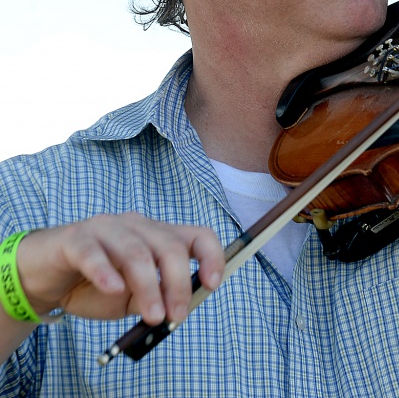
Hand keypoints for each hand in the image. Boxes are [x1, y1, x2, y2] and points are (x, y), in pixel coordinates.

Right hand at [15, 213, 223, 324]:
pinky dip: (106, 272)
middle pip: (170, 247)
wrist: (43, 277)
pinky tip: (113, 290)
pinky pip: (93, 253)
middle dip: (178, 285)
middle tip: (176, 317)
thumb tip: (180, 310)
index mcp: (158, 235)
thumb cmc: (95, 285)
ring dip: (149, 288)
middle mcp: (137, 225)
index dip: (211, 257)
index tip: (212, 284)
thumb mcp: (134, 297)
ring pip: (136, 253)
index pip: (198, 236)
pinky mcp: (74, 239)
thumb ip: (157, 299)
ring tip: (153, 316)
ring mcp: (106, 228)